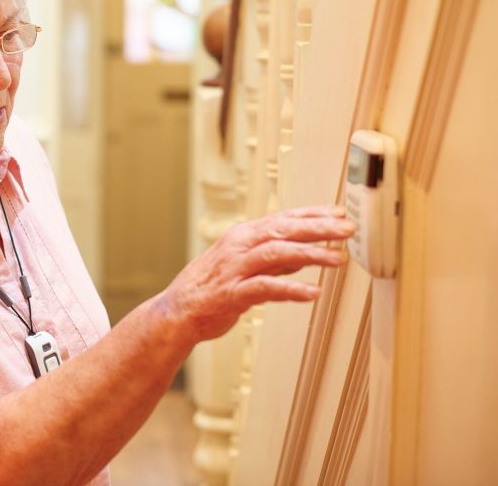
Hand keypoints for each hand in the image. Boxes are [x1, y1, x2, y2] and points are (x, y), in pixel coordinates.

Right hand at [158, 206, 353, 343]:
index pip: (282, 218)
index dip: (312, 214)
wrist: (177, 311)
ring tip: (338, 258)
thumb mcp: (242, 265)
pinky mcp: (233, 294)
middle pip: (283, 230)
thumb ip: (272, 260)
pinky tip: (313, 293)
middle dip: (318, 228)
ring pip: (276, 253)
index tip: (339, 212)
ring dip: (311, 254)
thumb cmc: (210, 288)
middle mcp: (239, 246)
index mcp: (242, 236)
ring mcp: (235, 269)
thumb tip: (304, 255)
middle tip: (347, 228)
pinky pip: (265, 288)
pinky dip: (291, 289)